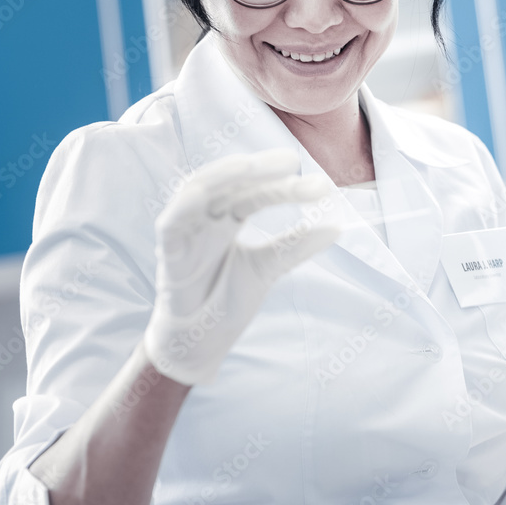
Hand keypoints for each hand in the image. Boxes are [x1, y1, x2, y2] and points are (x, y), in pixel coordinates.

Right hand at [143, 150, 338, 384]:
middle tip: (291, 159)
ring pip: (198, 190)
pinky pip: (171, 222)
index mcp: (229, 218)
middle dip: (258, 170)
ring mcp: (186, 232)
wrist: (200, 344)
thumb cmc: (225, 301)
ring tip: (252, 165)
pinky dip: (185, 205)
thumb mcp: (267, 268)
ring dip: (224, 175)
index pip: (257, 193)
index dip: (284, 186)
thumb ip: (295, 246)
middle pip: (231, 183)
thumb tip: (337, 226)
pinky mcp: (168, 252)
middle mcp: (207, 218)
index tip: (320, 185)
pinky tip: (204, 194)